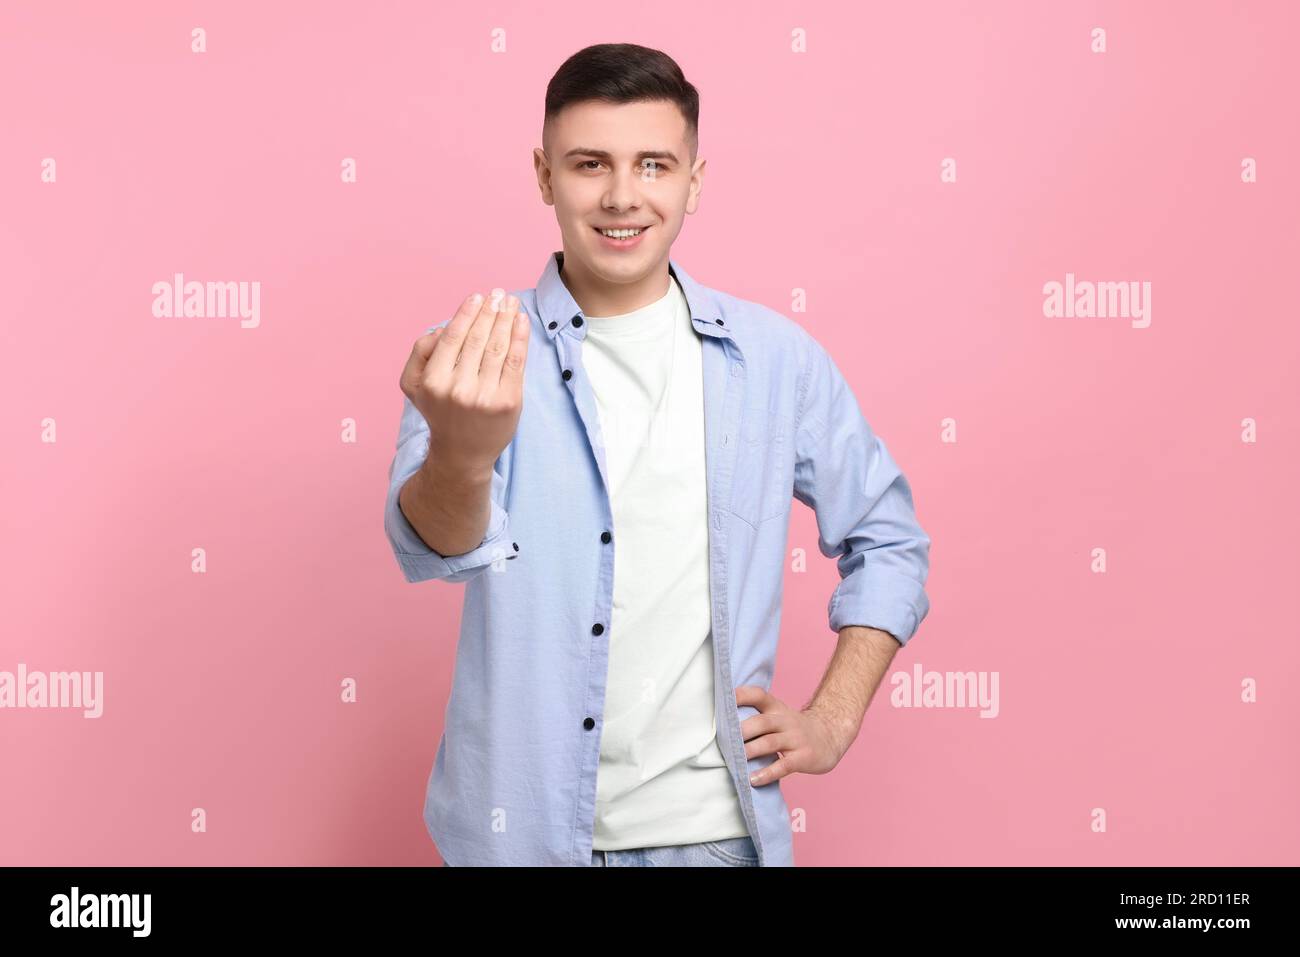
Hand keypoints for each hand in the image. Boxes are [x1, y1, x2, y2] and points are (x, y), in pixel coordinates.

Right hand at [400, 289, 530, 473]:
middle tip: (498, 294)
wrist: (462, 453)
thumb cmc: (440, 412)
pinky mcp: (508, 402)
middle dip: (490, 311)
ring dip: (506, 318)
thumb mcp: (414, 385)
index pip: (453, 337)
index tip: (477, 297)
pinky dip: (520, 338)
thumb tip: (442, 327)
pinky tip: (521, 321)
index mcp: (433, 381)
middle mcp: (457, 388)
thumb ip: (420, 353)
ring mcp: (485, 396)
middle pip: (477, 339)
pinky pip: (515, 362)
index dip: (466, 313)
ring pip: (497, 347)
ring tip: (511, 302)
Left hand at [736, 685, 855, 785]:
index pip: (759, 696)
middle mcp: (785, 721)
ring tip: (734, 761)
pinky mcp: (802, 757)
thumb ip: (756, 718)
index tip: (724, 700)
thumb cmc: (793, 728)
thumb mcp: (779, 715)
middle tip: (724, 740)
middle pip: (762, 722)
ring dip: (751, 751)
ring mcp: (795, 739)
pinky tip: (753, 779)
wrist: (830, 735)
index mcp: (776, 708)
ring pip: (770, 743)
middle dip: (742, 731)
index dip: (742, 696)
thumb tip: (722, 728)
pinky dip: (767, 773)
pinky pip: (783, 766)